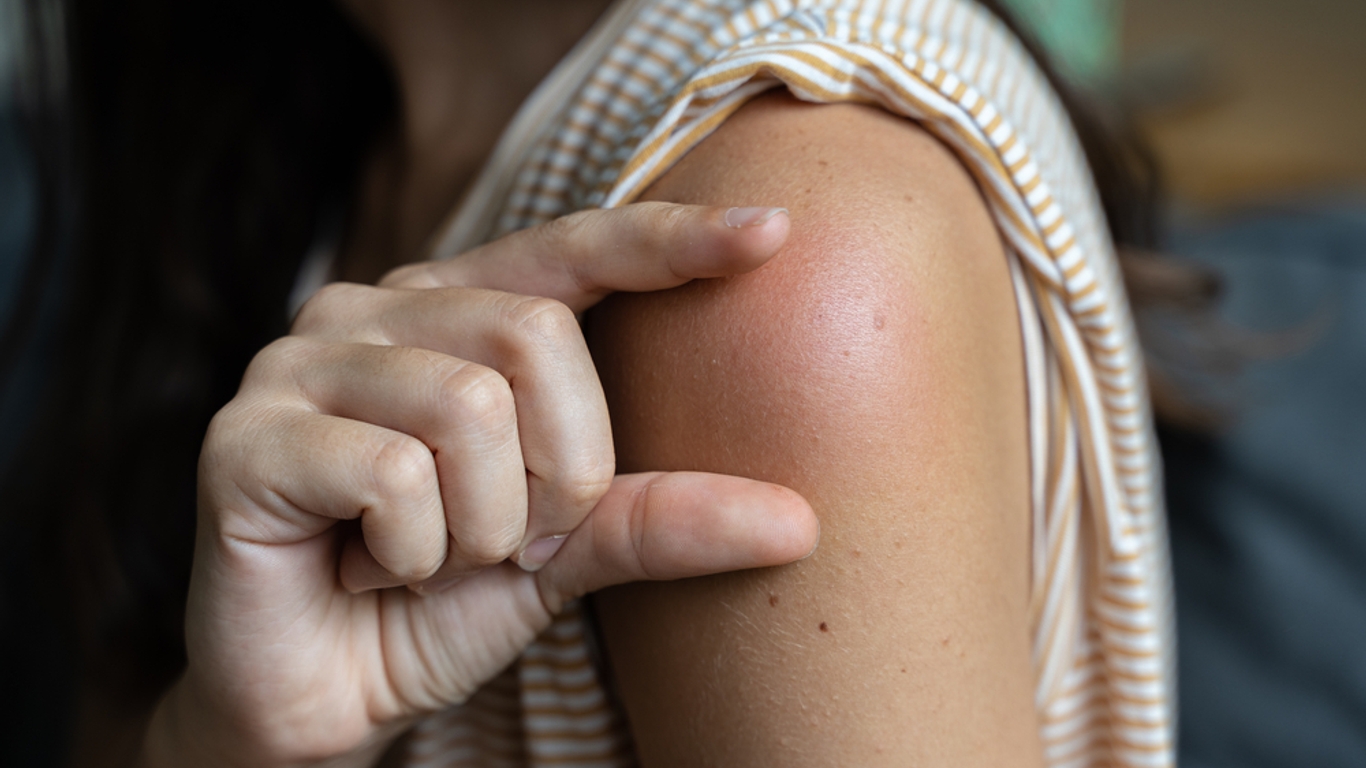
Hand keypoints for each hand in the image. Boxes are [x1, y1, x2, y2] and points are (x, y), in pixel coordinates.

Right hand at [141, 203, 817, 766]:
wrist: (327, 700)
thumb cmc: (439, 604)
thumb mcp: (570, 553)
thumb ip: (660, 515)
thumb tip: (800, 521)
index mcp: (453, 311)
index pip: (574, 251)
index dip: (669, 240)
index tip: (775, 231)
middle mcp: (373, 309)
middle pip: (535, 334)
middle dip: (556, 473)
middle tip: (507, 540)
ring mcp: (297, 362)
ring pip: (469, 407)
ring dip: (483, 525)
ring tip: (431, 557)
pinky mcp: (244, 436)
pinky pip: (395, 474)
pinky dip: (413, 552)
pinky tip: (369, 569)